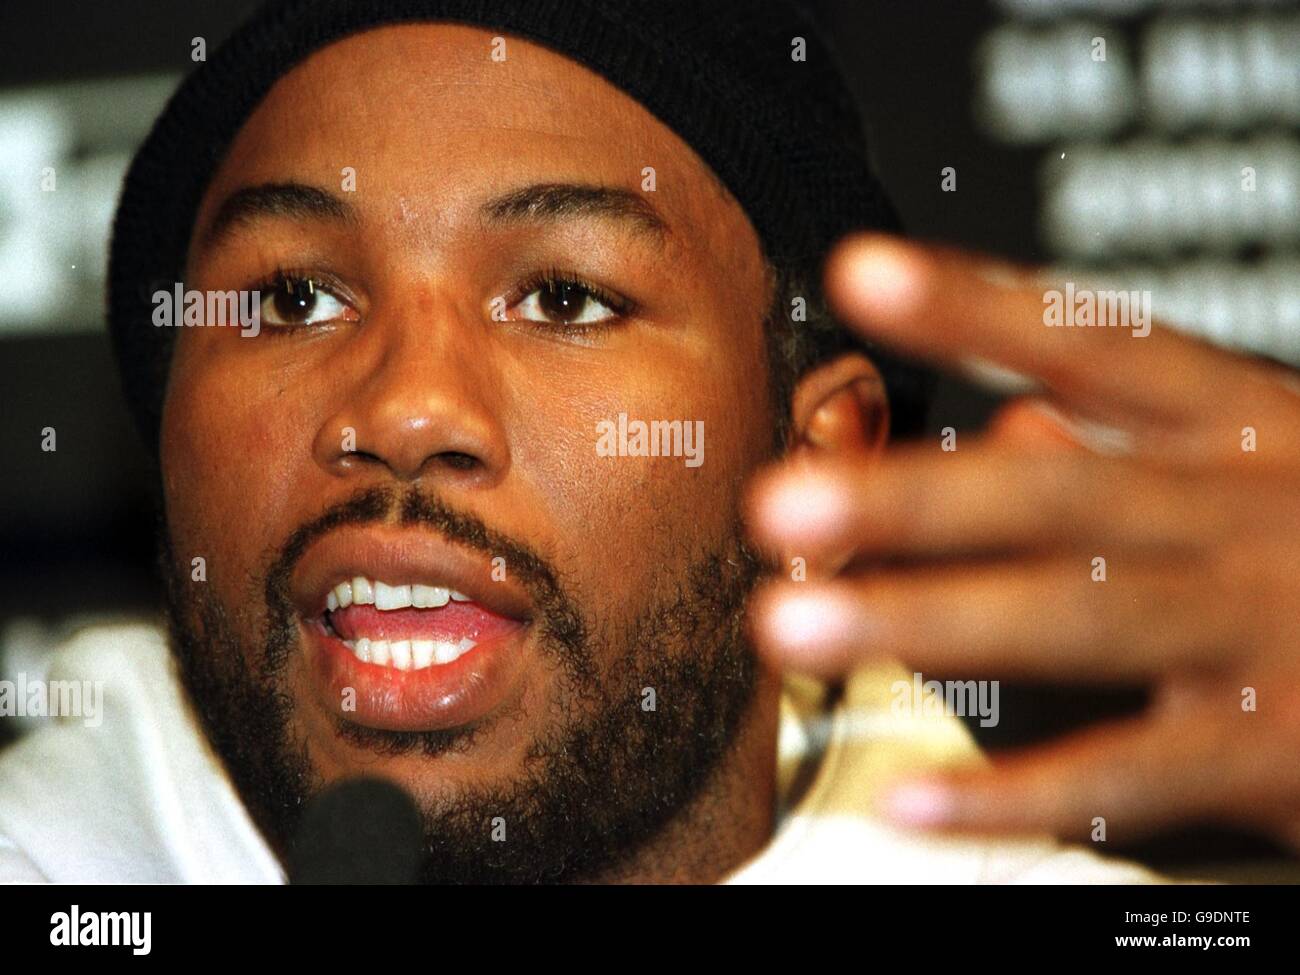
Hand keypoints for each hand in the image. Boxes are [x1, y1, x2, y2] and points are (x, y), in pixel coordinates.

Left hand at [745, 233, 1299, 852]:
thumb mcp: (1269, 465)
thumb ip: (1135, 443)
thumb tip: (1009, 425)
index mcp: (1247, 427)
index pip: (1094, 345)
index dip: (973, 306)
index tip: (860, 271)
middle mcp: (1251, 514)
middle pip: (1059, 491)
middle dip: (913, 495)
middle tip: (783, 501)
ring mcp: (1262, 629)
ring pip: (1073, 618)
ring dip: (924, 620)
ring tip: (795, 626)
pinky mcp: (1277, 749)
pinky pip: (1123, 774)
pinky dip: (1010, 793)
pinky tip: (908, 795)